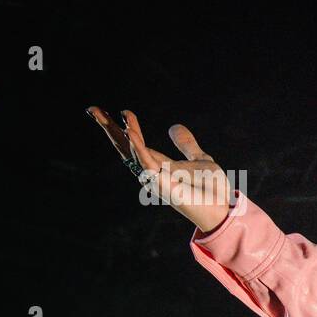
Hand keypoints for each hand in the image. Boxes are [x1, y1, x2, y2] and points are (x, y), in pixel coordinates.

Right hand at [86, 107, 232, 232]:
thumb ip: (186, 145)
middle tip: (92, 109)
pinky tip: (130, 132)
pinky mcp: (164, 184)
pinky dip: (138, 147)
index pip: (137, 142)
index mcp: (159, 165)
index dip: (127, 126)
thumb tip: (174, 126)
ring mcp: (156, 178)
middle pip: (125, 148)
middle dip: (109, 129)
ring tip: (103, 115)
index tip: (123, 110)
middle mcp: (153, 172)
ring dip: (118, 133)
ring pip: (132, 152)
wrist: (224, 207)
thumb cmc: (211, 189)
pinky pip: (147, 163)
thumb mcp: (200, 159)